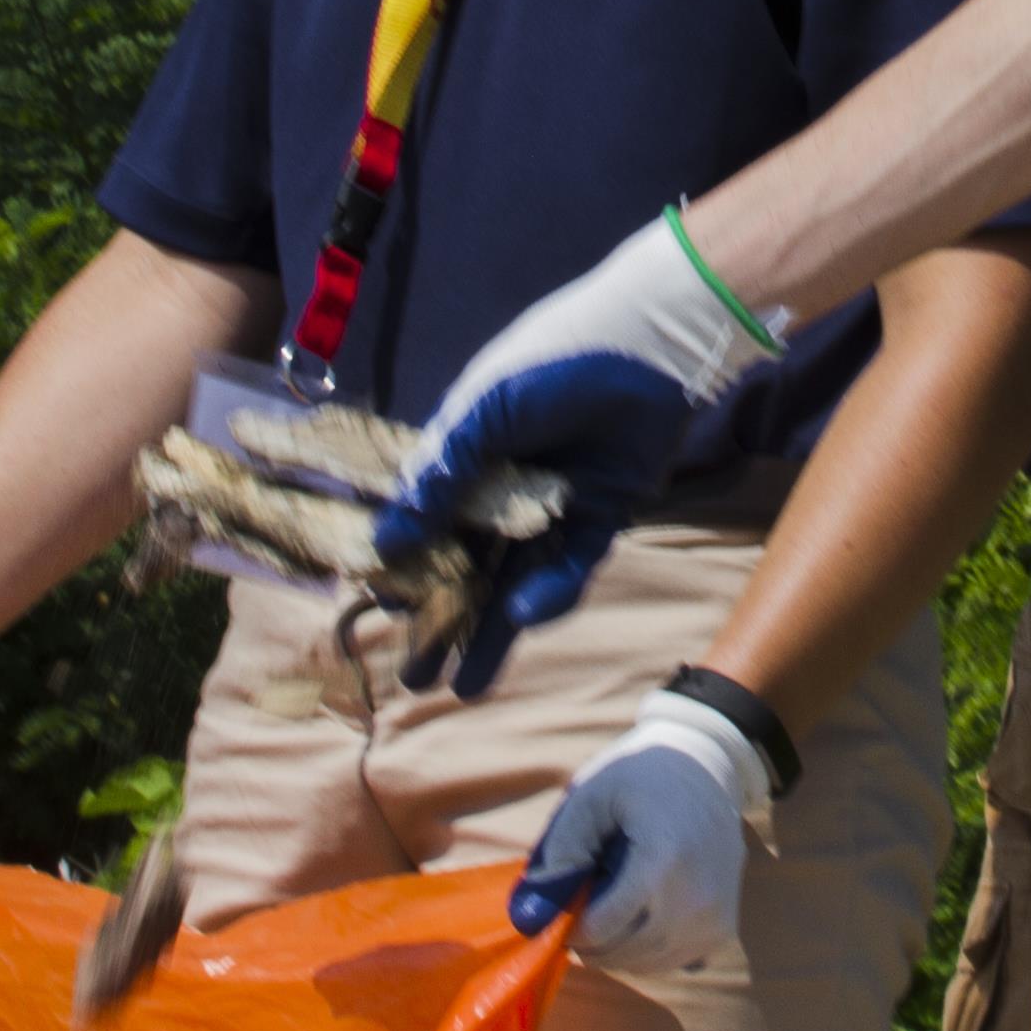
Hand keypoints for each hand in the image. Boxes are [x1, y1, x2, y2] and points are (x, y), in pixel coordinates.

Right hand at [389, 207, 787, 697]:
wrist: (650, 344)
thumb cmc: (554, 363)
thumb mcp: (484, 416)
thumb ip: (442, 480)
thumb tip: (384, 545)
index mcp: (467, 452)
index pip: (426, 520)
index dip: (406, 569)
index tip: (380, 612)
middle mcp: (506, 483)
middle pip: (466, 562)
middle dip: (442, 618)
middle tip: (415, 676)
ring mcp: (554, 503)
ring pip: (514, 577)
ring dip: (490, 631)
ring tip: (463, 686)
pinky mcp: (602, 514)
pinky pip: (570, 565)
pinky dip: (550, 592)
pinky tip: (524, 616)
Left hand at [509, 687, 771, 971]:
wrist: (707, 767)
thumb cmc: (640, 777)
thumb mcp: (592, 795)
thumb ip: (561, 851)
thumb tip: (531, 916)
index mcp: (664, 863)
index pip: (601, 928)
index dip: (567, 924)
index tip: (559, 903)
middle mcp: (698, 900)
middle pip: (621, 952)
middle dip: (589, 938)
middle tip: (580, 901)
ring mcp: (716, 920)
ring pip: (646, 965)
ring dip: (615, 946)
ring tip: (608, 902)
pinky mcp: (725, 930)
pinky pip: (672, 963)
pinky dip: (646, 950)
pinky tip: (639, 913)